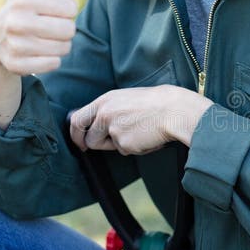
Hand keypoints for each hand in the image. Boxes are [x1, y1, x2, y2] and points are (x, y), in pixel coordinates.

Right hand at [0, 0, 77, 75]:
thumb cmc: (23, 8)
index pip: (70, 8)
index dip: (67, 10)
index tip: (53, 11)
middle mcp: (15, 22)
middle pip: (69, 30)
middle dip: (66, 30)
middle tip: (51, 28)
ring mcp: (14, 45)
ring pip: (63, 49)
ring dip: (60, 46)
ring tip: (44, 40)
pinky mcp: (16, 65)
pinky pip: (53, 64)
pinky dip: (51, 60)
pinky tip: (39, 53)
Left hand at [69, 86, 212, 154]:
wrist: (173, 110)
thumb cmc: (155, 103)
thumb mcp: (125, 99)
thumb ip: (109, 110)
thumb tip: (99, 126)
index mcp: (104, 101)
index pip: (77, 119)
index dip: (75, 133)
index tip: (80, 140)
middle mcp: (105, 114)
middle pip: (88, 138)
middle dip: (90, 145)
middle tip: (95, 147)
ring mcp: (114, 129)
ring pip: (108, 146)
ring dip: (118, 144)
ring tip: (136, 132)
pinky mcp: (124, 143)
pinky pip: (125, 150)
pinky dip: (134, 147)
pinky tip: (146, 136)